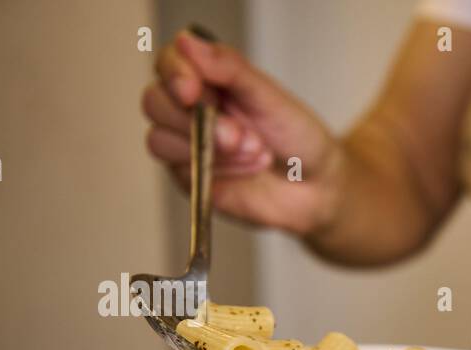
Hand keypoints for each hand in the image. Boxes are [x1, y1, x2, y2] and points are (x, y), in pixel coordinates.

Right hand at [141, 29, 345, 235]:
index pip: (168, 63)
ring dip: (209, 147)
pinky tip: (248, 169)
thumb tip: (188, 42)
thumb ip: (230, 68)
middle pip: (155, 102)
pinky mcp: (190, 177)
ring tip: (255, 152)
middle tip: (241, 135)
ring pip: (159, 140)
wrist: (316, 185)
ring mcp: (186, 144)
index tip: (193, 90)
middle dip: (198, 121)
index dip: (174, 74)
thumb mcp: (269, 96)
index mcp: (207, 78)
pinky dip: (216, 169)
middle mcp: (190, 108)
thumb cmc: (295, 137)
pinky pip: (180, 171)